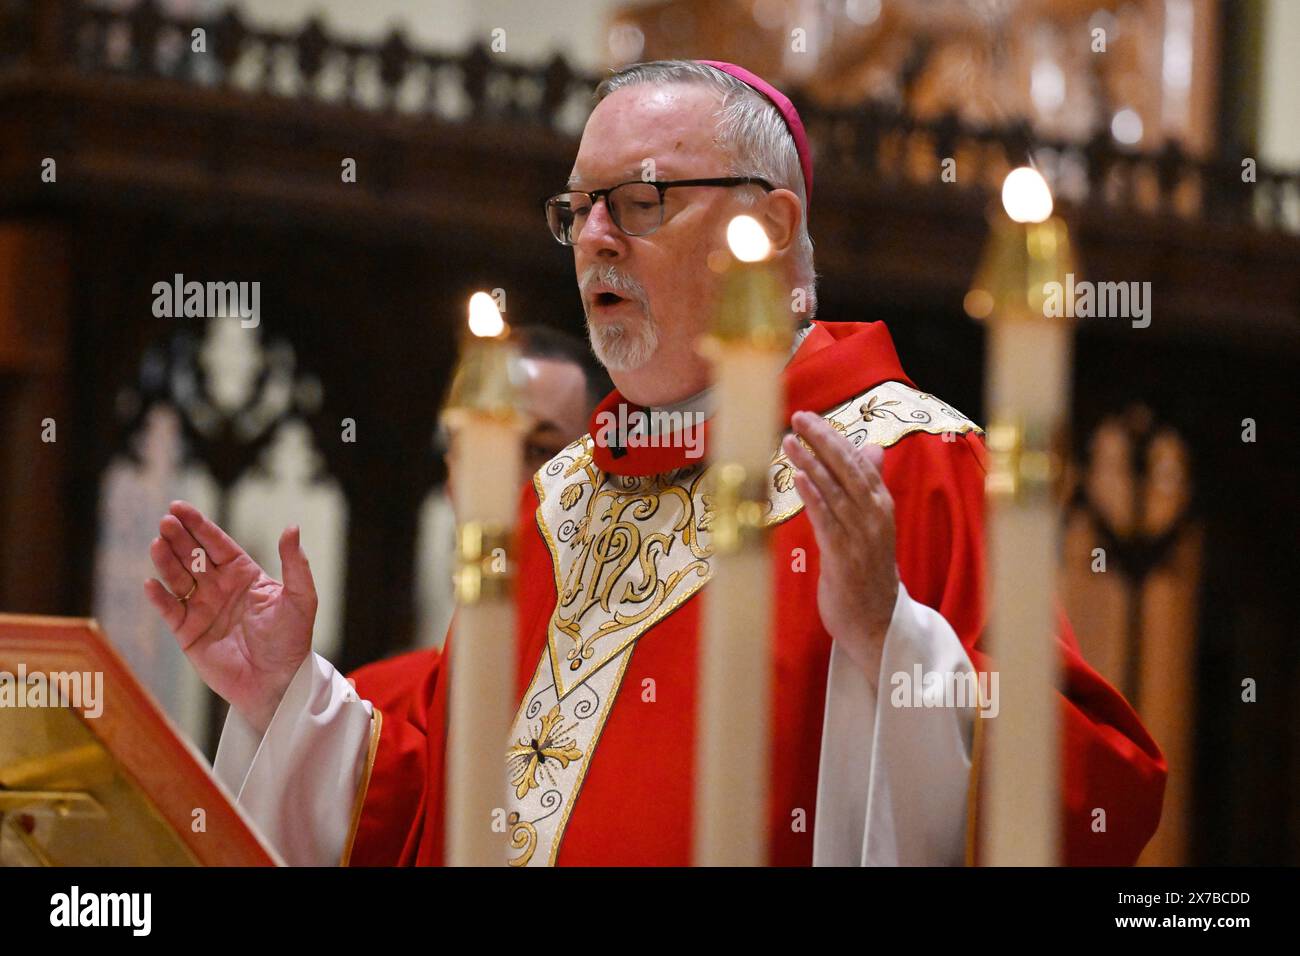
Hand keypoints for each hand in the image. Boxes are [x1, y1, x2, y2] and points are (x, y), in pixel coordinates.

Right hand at [143, 501, 317, 735]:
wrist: (276, 682)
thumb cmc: (291, 640)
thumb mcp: (299, 598)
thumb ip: (294, 564)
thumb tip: (292, 527)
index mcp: (244, 575)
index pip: (217, 543)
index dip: (198, 525)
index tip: (178, 507)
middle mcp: (219, 587)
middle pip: (194, 556)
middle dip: (179, 538)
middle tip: (166, 521)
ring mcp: (202, 609)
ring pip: (178, 578)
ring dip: (166, 561)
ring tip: (157, 544)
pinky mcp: (188, 633)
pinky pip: (170, 610)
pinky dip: (159, 597)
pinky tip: (152, 583)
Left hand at [783, 411, 898, 688]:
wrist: (876, 624)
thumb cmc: (869, 574)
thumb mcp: (873, 526)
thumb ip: (869, 488)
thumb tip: (872, 449)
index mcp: (881, 507)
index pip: (859, 463)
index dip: (835, 438)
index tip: (812, 418)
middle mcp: (874, 517)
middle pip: (849, 470)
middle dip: (823, 441)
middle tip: (799, 418)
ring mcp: (860, 536)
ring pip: (835, 491)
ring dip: (812, 463)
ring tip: (789, 440)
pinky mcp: (843, 556)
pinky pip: (826, 520)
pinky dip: (813, 496)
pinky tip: (799, 477)